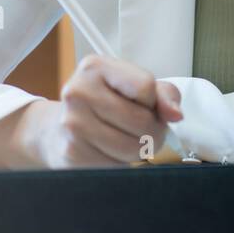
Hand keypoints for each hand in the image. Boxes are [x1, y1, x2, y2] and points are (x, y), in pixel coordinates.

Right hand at [25, 55, 183, 167]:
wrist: (58, 131)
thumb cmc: (106, 105)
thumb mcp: (134, 89)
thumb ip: (163, 95)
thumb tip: (175, 115)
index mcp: (95, 67)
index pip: (145, 86)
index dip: (153, 102)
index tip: (143, 104)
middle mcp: (78, 92)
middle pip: (142, 120)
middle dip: (153, 131)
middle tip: (144, 130)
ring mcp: (72, 124)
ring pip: (132, 147)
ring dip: (140, 150)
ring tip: (128, 140)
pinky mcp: (72, 153)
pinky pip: (117, 165)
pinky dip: (122, 163)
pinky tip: (110, 152)